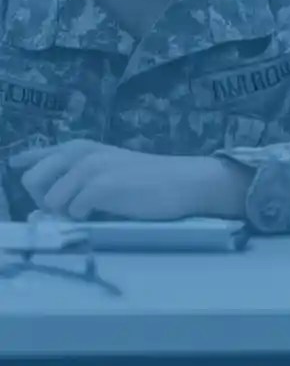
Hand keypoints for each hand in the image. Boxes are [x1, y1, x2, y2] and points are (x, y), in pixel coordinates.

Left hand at [7, 140, 251, 221]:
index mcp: (78, 147)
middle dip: (43, 199)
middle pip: (31, 179)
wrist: (184, 182)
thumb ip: (73, 174)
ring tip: (91, 212)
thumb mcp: (104, 166)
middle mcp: (80, 153)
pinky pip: (72, 210)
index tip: (44, 194)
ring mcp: (90, 168)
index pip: (30, 159)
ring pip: (50, 200)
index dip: (31, 181)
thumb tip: (39, 200)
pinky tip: (104, 213)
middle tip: (69, 207)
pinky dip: (84, 217)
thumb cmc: (146, 179)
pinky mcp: (102, 186)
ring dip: (65, 212)